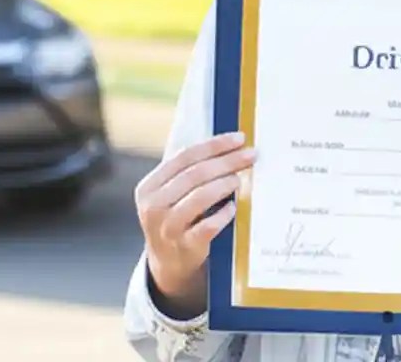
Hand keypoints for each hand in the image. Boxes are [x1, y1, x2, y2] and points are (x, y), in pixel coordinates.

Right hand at [135, 131, 256, 317]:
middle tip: (251, 155)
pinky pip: (208, 226)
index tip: (239, 138)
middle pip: (195, 175)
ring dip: (224, 184)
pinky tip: (233, 207)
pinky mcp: (185, 247)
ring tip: (240, 178)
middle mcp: (154, 206)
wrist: (167, 262)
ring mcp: (167, 228)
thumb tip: (227, 145)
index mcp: (149, 186)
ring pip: (200, 197)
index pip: (184, 157)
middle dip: (226, 161)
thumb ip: (188, 172)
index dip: (214, 145)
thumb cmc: (176, 218)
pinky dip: (223, 214)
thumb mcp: (170, 195)